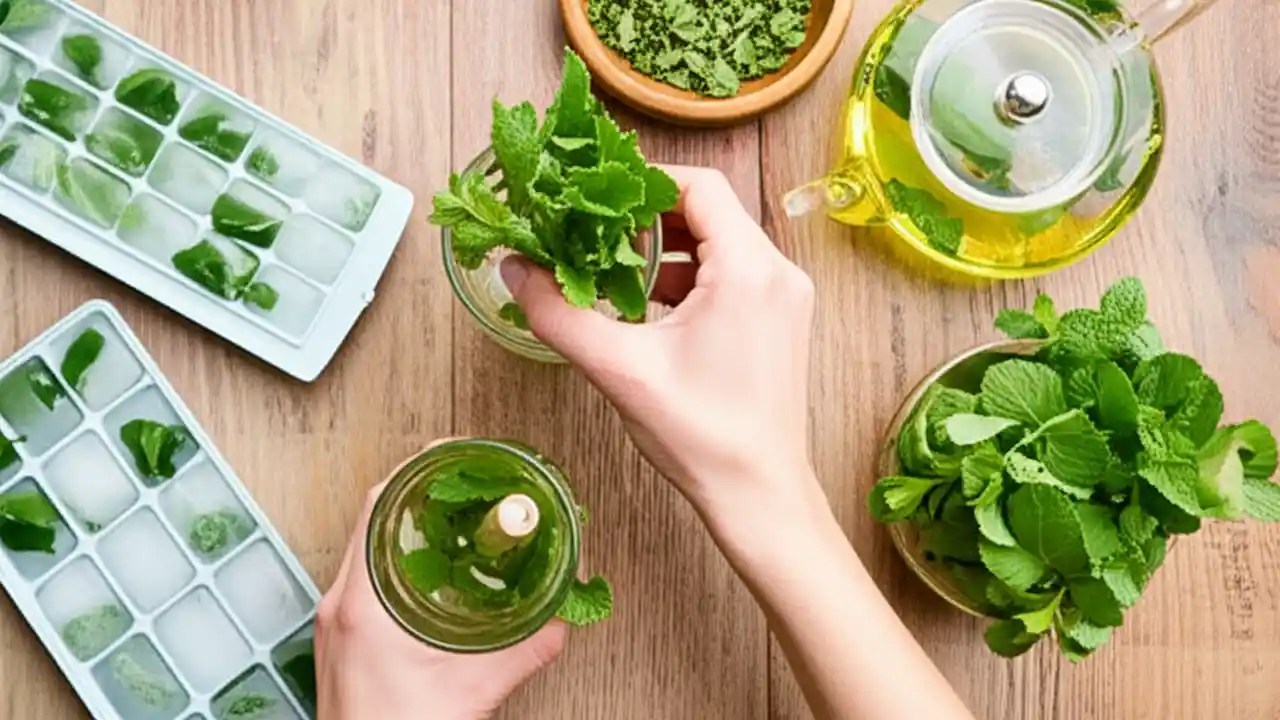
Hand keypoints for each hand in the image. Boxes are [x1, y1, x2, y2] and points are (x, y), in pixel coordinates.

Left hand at [315, 481, 565, 719]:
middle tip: (461, 482)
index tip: (448, 454)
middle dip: (421, 493)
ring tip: (451, 517)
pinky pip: (365, 575)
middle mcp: (339, 605)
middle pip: (374, 518)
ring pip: (366, 546)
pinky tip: (431, 569)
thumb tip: (562, 616)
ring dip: (408, 525)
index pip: (380, 507)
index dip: (416, 471)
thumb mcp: (474, 690)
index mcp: (362, 605)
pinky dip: (398, 558)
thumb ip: (527, 649)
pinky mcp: (341, 637)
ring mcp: (335, 621)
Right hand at [501, 165, 818, 518]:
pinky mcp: (780, 321)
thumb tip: (513, 268)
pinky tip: (648, 308)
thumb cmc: (702, 436)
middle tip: (596, 237)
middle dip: (647, 219)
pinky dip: (689, 279)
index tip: (597, 197)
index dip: (643, 181)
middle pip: (708, 211)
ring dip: (666, 251)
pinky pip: (731, 275)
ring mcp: (784, 297)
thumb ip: (558, 313)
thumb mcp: (619, 369)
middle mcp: (777, 272)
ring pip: (719, 243)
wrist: (759, 494)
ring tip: (615, 275)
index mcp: (748, 270)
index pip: (699, 185)